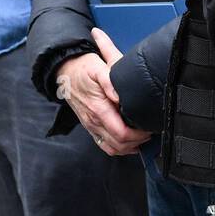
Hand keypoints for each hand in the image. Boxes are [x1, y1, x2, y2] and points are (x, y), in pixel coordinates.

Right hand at [55, 28, 150, 156]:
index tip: (148, 127)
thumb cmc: (82, 69)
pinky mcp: (90, 127)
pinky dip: (118, 148)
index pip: (121, 133)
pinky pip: (104, 145)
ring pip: (112, 149)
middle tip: (149, 131)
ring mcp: (91, 126)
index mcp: (98, 109)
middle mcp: (93, 122)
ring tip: (142, 137)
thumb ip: (109, 81)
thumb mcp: (97, 67)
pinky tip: (129, 142)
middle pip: (119, 145)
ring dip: (129, 147)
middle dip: (138, 142)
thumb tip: (119, 96)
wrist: (65, 71)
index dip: (138, 135)